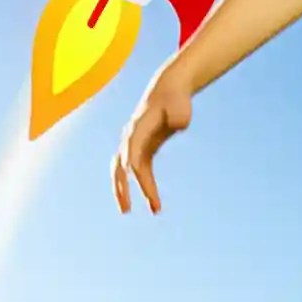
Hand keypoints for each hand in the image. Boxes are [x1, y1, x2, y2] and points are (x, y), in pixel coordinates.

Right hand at [112, 68, 192, 213]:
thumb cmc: (176, 100)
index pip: (134, 162)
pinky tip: (151, 199)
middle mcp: (130, 138)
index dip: (141, 182)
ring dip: (121, 189)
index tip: (152, 200)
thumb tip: (179, 124)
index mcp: (137, 131)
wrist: (169, 90)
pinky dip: (140, 183)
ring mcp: (133, 142)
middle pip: (120, 168)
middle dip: (122, 189)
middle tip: (126, 211)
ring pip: (120, 170)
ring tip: (125, 210)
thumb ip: (179, 115)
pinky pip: (135, 169)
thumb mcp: (180, 107)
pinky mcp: (141, 147)